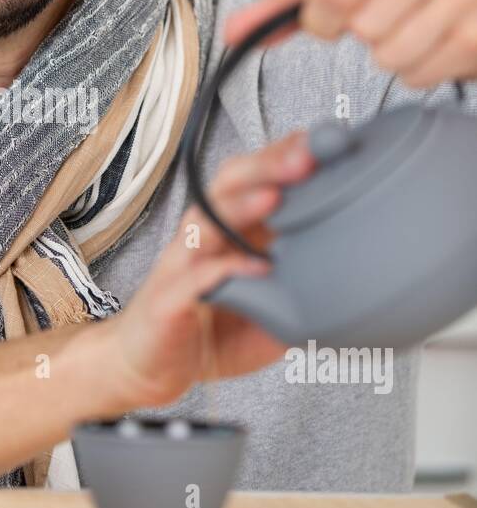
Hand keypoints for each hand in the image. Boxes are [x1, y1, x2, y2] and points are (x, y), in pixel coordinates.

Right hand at [103, 129, 315, 410]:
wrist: (148, 367)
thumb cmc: (208, 330)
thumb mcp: (271, 310)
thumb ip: (304, 291)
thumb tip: (359, 283)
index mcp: (228, 229)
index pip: (254, 177)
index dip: (285, 155)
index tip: (326, 141)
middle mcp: (202, 237)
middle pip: (229, 184)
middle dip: (268, 165)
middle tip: (307, 158)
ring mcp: (181, 265)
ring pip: (206, 221)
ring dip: (240, 205)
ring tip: (275, 197)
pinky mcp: (167, 300)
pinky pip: (195, 279)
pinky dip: (223, 270)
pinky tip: (254, 268)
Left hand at [224, 0, 476, 87]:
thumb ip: (283, 6)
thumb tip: (232, 32)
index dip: (324, 18)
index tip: (334, 13)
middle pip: (363, 27)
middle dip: (358, 34)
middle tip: (376, 18)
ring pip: (391, 55)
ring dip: (386, 55)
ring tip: (403, 28)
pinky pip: (420, 74)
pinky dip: (414, 70)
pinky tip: (425, 42)